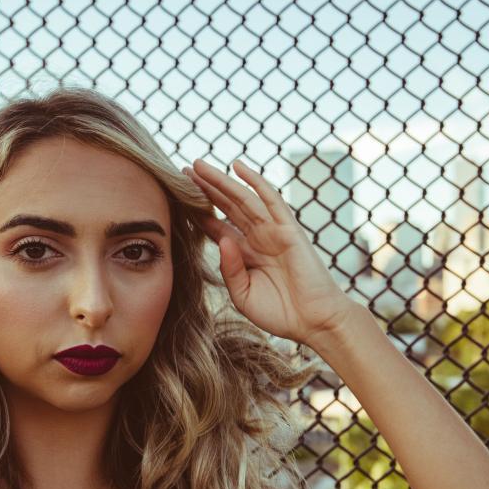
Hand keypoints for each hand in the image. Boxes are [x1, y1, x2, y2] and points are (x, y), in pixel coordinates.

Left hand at [182, 158, 356, 345]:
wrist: (312, 322)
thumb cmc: (280, 313)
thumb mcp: (243, 295)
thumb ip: (229, 269)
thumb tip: (223, 240)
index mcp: (244, 255)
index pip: (216, 228)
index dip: (197, 212)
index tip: (176, 198)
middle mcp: (257, 238)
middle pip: (226, 208)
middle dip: (205, 190)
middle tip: (183, 171)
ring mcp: (273, 231)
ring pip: (242, 199)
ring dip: (220, 181)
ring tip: (197, 166)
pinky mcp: (289, 229)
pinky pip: (271, 199)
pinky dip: (255, 181)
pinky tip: (237, 166)